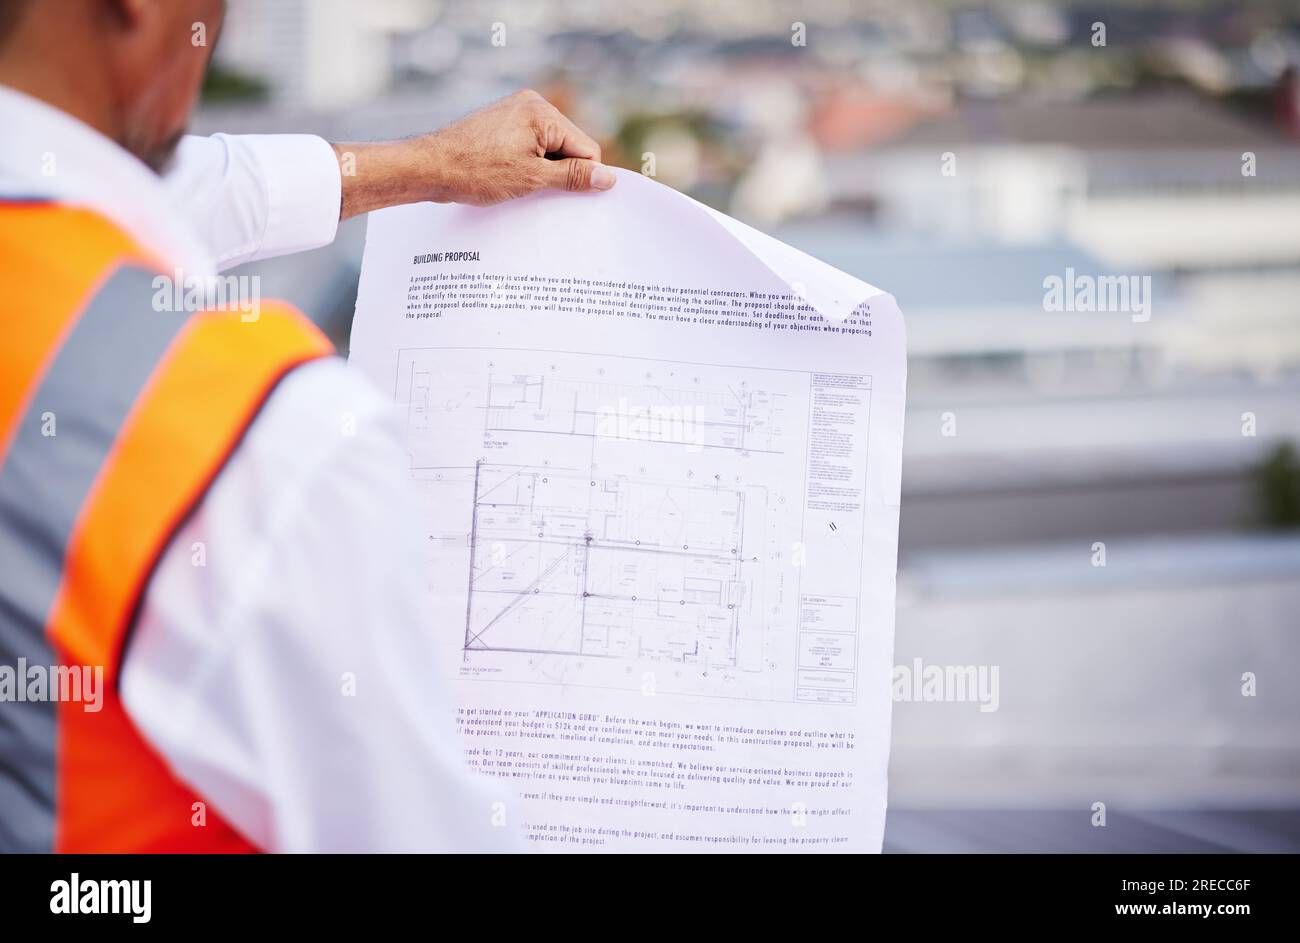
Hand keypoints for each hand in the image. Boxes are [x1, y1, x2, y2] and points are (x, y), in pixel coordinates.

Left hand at [333, 90, 614, 219]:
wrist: (428, 168)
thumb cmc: (476, 172)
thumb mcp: (532, 179)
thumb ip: (573, 177)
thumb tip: (608, 179)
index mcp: (542, 113)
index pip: (586, 149)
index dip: (579, 177)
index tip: (564, 197)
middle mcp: (531, 105)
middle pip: (570, 147)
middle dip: (560, 173)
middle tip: (536, 192)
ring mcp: (515, 112)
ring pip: (550, 149)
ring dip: (542, 171)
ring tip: (518, 185)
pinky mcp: (503, 124)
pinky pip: (531, 146)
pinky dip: (527, 165)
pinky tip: (511, 179)